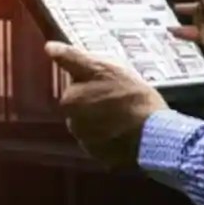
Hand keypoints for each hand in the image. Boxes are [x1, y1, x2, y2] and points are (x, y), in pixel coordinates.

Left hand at [44, 41, 168, 169]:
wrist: (153, 135)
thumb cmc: (130, 96)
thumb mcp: (103, 67)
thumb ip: (73, 58)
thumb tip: (49, 47)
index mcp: (69, 100)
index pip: (75, 84)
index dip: (93, 80)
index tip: (109, 82)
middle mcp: (72, 122)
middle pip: (82, 105)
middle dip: (97, 99)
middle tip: (121, 95)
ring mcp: (86, 142)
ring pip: (93, 123)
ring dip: (104, 118)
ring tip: (127, 114)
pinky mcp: (100, 157)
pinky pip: (103, 141)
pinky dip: (112, 135)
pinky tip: (128, 129)